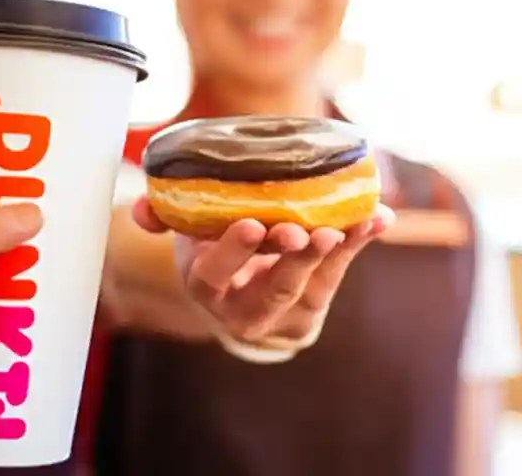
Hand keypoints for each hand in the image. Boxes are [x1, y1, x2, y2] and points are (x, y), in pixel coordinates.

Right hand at [132, 198, 392, 352]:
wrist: (243, 298)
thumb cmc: (214, 251)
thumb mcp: (188, 236)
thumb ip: (166, 218)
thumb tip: (142, 210)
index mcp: (206, 286)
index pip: (215, 274)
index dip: (232, 251)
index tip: (251, 224)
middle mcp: (246, 308)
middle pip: (272, 289)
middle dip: (291, 260)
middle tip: (304, 232)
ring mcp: (287, 310)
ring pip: (314, 284)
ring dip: (334, 252)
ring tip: (352, 223)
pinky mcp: (317, 303)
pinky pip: (341, 272)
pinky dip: (360, 242)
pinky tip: (379, 218)